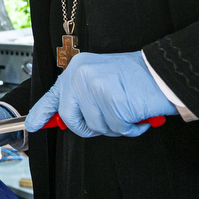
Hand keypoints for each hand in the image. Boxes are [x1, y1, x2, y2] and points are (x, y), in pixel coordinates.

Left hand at [25, 51, 175, 137]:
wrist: (165, 72)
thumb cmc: (137, 79)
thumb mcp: (101, 80)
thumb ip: (81, 98)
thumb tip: (63, 119)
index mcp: (77, 69)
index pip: (53, 95)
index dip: (40, 114)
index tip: (33, 125)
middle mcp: (80, 75)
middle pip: (70, 118)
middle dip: (88, 128)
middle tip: (109, 121)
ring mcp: (94, 86)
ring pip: (95, 126)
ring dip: (116, 127)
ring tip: (128, 111)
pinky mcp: (111, 99)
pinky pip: (116, 128)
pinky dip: (131, 128)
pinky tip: (138, 114)